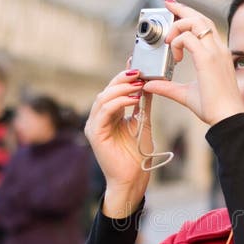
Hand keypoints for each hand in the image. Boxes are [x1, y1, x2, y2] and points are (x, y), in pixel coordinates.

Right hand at [84, 69, 151, 216]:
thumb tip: (149, 86)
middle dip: (123, 79)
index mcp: (109, 115)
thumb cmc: (137, 155)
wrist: (133, 179)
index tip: (137, 64)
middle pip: (107, 90)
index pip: (114, 90)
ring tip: (138, 84)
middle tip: (139, 72)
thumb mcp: (142, 123)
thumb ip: (143, 105)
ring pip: (104, 98)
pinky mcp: (95, 133)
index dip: (124, 76)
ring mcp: (94, 125)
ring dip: (122, 89)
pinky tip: (133, 99)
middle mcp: (99, 118)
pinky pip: (105, 111)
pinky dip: (119, 102)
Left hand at [142, 0, 243, 125]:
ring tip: (168, 41)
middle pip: (200, 17)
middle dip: (181, 8)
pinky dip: (177, 42)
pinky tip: (174, 56)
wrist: (227, 118)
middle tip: (167, 5)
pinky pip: (188, 38)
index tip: (174, 8)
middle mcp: (218, 48)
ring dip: (177, 26)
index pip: (204, 24)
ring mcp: (214, 52)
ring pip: (195, 22)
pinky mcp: (207, 59)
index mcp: (217, 54)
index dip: (188, 14)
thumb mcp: (186, 94)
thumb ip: (167, 87)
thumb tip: (149, 84)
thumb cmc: (213, 108)